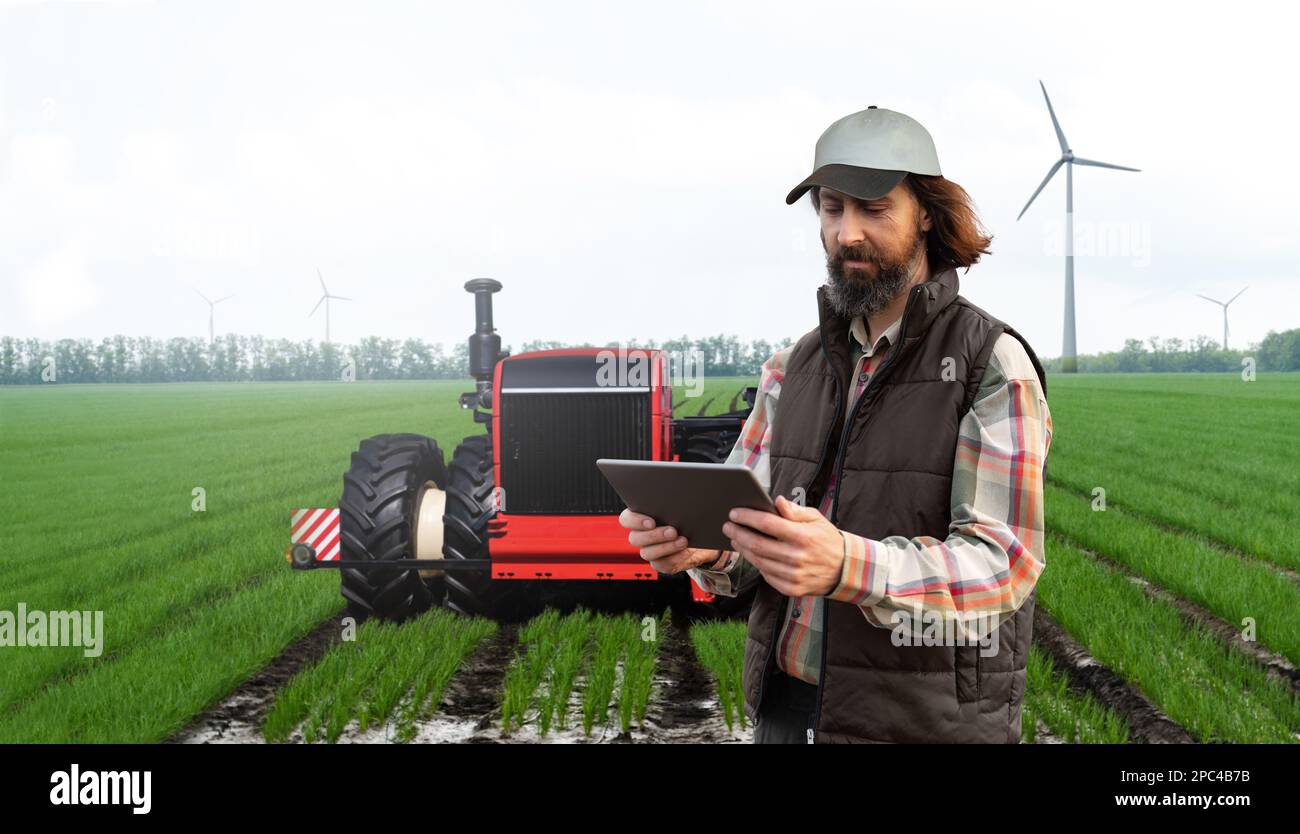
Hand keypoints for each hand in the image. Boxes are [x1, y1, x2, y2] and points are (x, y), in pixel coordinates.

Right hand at [618, 508, 723, 574]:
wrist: (701, 536)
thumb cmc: (689, 516)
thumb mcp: (683, 505)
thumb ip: (674, 501)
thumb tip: (678, 494)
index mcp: (641, 517)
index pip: (626, 519)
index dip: (635, 521)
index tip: (651, 522)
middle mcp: (642, 535)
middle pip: (635, 538)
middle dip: (654, 535)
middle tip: (672, 531)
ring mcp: (650, 550)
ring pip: (647, 553)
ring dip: (665, 547)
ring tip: (683, 541)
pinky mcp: (660, 563)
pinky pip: (662, 564)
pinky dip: (674, 559)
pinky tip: (685, 552)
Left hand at [722, 495, 844, 596]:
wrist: (844, 569)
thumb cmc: (827, 540)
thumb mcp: (816, 519)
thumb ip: (794, 511)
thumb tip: (777, 501)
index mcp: (803, 536)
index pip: (767, 524)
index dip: (747, 517)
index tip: (734, 513)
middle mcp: (797, 557)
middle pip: (757, 544)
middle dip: (738, 533)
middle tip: (728, 526)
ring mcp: (793, 575)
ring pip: (758, 561)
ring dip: (743, 549)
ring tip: (736, 539)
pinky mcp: (791, 589)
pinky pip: (766, 575)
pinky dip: (755, 563)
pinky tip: (750, 554)